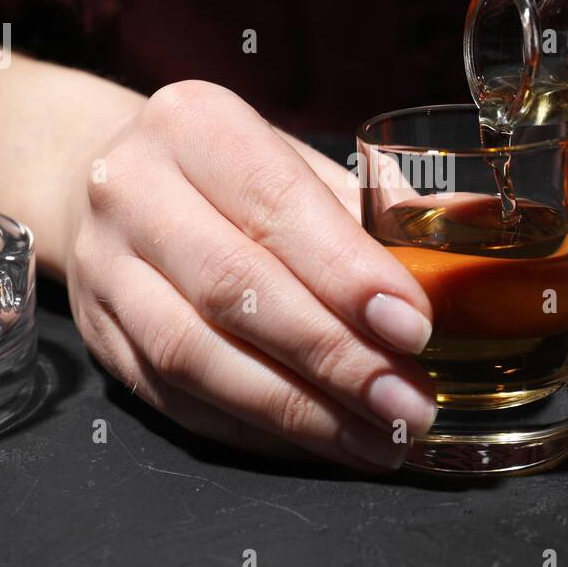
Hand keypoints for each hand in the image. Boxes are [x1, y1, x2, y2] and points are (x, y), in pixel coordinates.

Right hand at [62, 79, 436, 470]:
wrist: (111, 182)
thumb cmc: (229, 173)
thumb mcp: (294, 159)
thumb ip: (370, 206)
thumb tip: (468, 238)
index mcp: (194, 126)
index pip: (276, 208)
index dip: (347, 276)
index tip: (414, 327)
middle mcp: (132, 191)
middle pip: (234, 291)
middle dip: (333, 357)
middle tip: (407, 403)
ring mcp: (105, 270)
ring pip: (197, 356)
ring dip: (296, 410)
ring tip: (376, 438)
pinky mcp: (99, 336)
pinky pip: (177, 399)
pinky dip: (256, 428)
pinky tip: (319, 440)